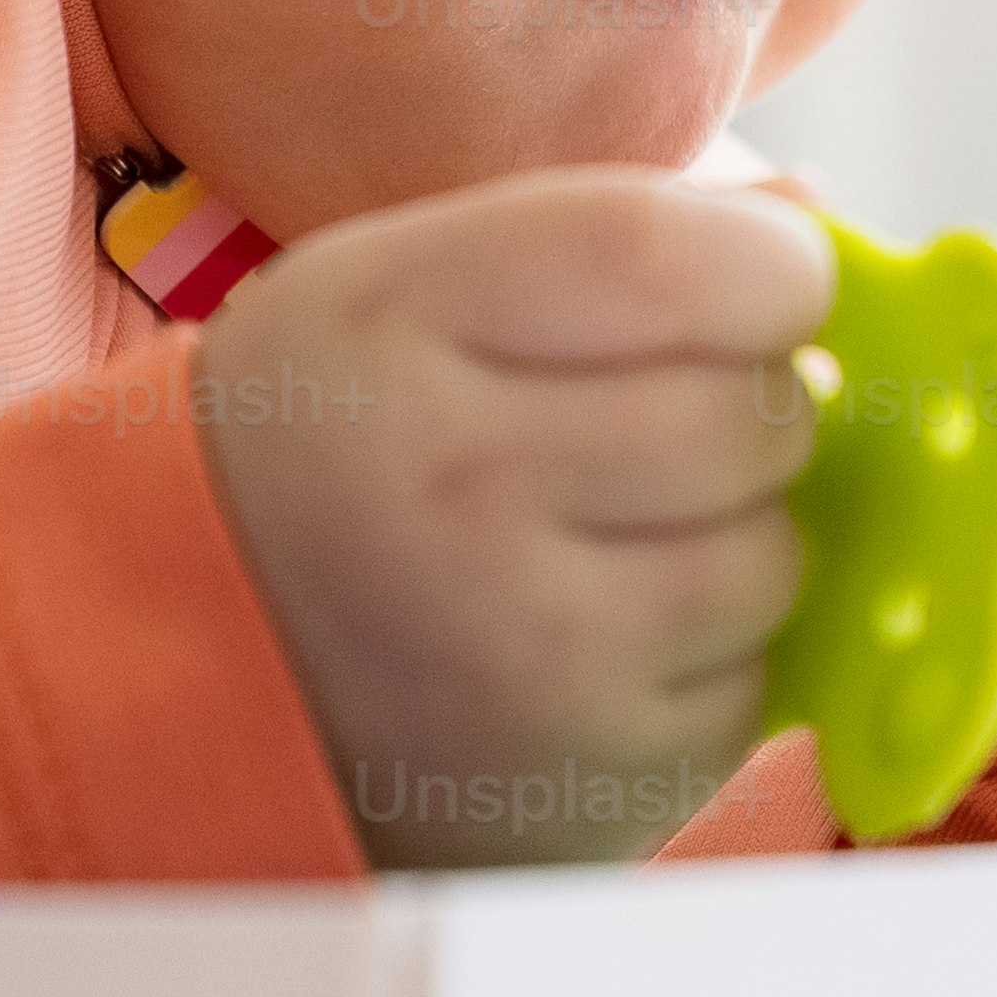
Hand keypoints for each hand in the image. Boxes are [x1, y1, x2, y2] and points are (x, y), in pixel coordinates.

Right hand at [190, 169, 829, 867]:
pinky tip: (604, 644)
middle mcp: (457, 491)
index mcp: (401, 327)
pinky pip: (750, 688)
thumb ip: (613, 236)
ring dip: (737, 541)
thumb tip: (815, 216)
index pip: (674, 258)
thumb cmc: (336, 443)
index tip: (773, 280)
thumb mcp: (413, 288)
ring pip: (772, 558)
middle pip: (753, 414)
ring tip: (618, 544)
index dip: (776, 262)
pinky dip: (709, 661)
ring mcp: (526, 654)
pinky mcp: (586, 780)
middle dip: (750, 408)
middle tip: (658, 431)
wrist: (181, 673)